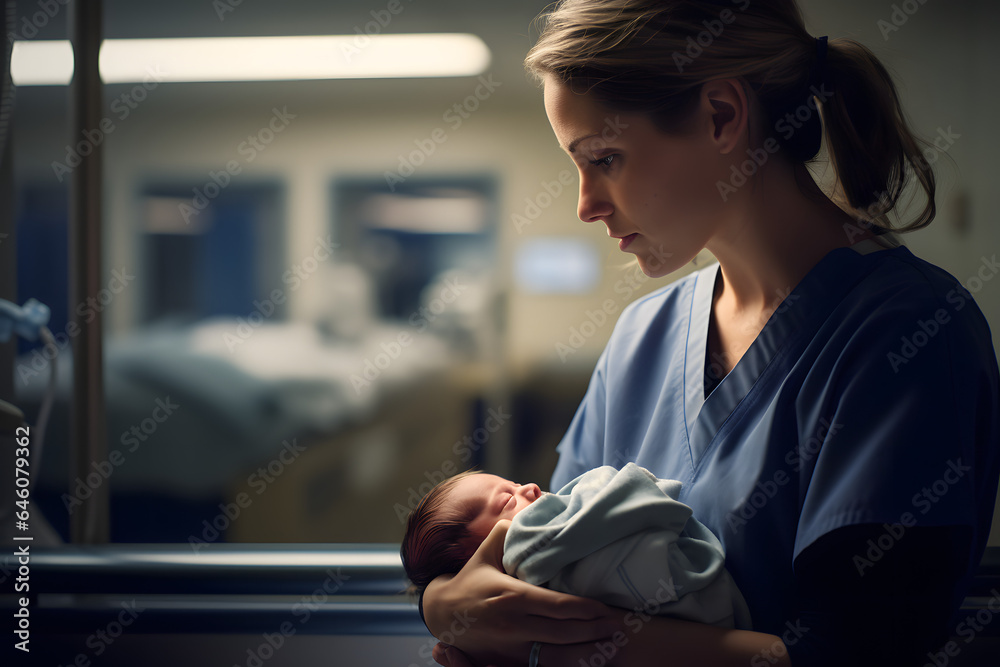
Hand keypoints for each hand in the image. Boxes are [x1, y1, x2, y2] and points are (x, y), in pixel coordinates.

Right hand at [422, 520, 620, 664]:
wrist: (443, 613)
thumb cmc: (470, 578)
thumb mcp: (486, 550)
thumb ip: (511, 531)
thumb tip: (534, 512)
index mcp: (512, 596)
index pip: (559, 605)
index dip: (587, 609)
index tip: (606, 607)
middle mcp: (514, 624)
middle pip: (565, 632)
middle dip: (595, 630)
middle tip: (618, 625)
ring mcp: (511, 647)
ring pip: (557, 655)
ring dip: (586, 651)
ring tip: (609, 645)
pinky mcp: (508, 661)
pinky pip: (544, 665)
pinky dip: (566, 663)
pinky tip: (584, 657)